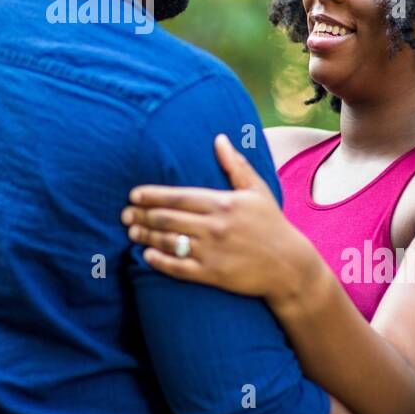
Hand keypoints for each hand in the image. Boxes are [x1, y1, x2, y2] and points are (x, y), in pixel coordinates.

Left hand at [123, 133, 318, 300]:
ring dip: (146, 235)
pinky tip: (146, 255)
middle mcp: (215, 226)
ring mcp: (212, 252)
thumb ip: (235, 165)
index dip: (152, 195)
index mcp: (223, 203)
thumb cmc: (272, 225)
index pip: (178, 196)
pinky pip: (179, 267)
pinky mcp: (213, 274)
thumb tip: (220, 139)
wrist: (289, 267)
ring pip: (170, 241)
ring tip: (131, 231)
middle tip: (124, 214)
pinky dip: (159, 261)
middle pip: (168, 218)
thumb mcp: (257, 191)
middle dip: (142, 215)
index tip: (133, 194)